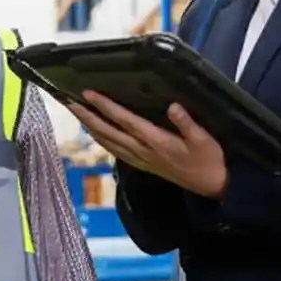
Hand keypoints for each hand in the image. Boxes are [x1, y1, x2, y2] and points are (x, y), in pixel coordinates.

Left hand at [68, 91, 227, 198]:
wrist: (212, 187)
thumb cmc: (209, 159)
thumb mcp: (205, 139)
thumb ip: (187, 123)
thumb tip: (173, 106)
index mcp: (157, 142)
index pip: (125, 121)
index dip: (106, 107)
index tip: (89, 94)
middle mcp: (143, 151)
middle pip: (109, 132)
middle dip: (88, 117)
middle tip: (69, 102)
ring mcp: (141, 160)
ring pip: (109, 143)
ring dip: (91, 128)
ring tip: (77, 114)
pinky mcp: (143, 165)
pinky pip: (116, 151)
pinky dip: (102, 141)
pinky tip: (96, 134)